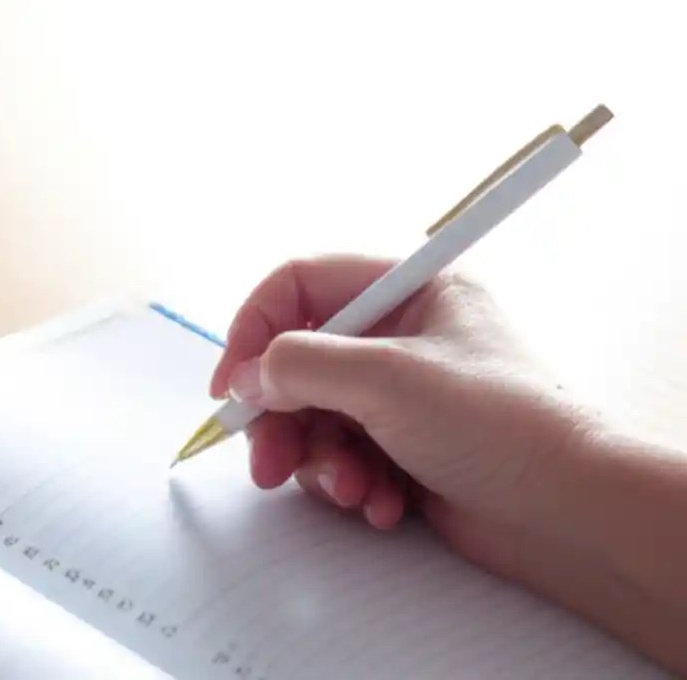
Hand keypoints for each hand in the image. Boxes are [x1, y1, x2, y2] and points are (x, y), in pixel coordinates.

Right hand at [211, 255, 597, 578]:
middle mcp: (401, 335)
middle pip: (298, 362)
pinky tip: (382, 504)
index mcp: (409, 289)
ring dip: (320, 461)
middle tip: (268, 462)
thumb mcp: (387, 379)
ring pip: (314, 417)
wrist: (570, 514)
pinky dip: (351, 483)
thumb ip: (301, 366)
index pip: (300, 286)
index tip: (230, 387)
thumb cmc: (500, 425)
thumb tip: (246, 380)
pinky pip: (342, 457)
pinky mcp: (403, 447)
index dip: (254, 330)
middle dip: (281, 418)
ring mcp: (401, 394)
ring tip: (349, 489)